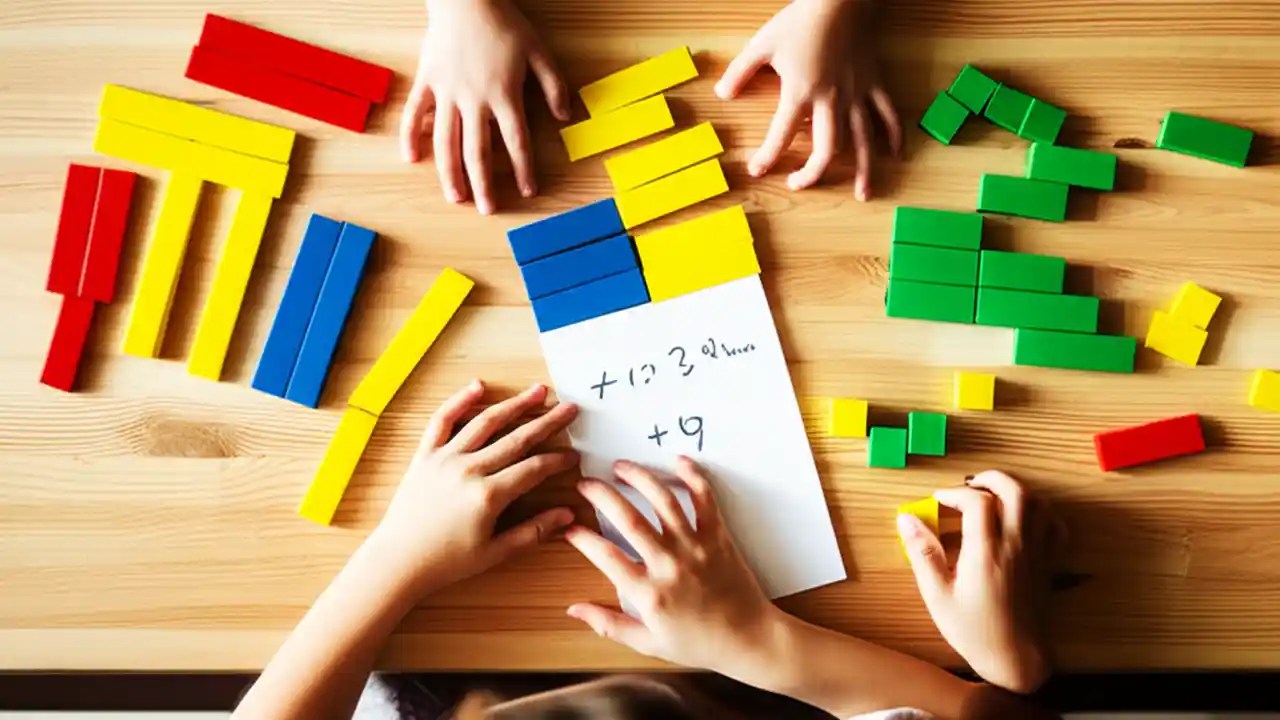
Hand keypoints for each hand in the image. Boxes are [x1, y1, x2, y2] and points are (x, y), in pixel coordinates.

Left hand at [367, 380, 578, 596]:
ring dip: (515, 404)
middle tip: (570, 408)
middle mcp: (468, 470)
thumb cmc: (446, 562)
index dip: (558, 461)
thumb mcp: (495, 553)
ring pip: (486, 422)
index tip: (574, 455)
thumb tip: (568, 515)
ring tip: (538, 391)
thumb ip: (533, 532)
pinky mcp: (425, 455)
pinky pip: (442, 421)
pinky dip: (459, 401)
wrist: (397, 560)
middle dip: (548, 422)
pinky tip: (478, 386)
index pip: (534, 469)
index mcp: (488, 496)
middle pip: (517, 439)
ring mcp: (445, 459)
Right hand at [401, 0, 569, 213]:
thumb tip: (565, 117)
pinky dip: (410, 136)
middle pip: (478, 151)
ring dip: (449, 172)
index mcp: (504, 95)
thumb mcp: (538, 51)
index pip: (517, 142)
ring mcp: (446, 93)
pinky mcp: (427, 82)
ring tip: (455, 197)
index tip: (528, 191)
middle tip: (488, 209)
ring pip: (446, 141)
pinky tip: (411, 159)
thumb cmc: (504, 24)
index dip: (523, 169)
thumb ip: (553, 85)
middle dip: (484, 184)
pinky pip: (414, 114)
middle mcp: (474, 100)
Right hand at [564, 458, 780, 675]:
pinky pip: (704, 499)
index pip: (605, 556)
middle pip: (628, 519)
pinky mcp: (718, 537)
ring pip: (663, 501)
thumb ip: (609, 624)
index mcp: (648, 594)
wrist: (748, 639)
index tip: (570, 528)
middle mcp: (669, 565)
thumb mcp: (648, 642)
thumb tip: (573, 610)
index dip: (582, 538)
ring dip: (639, 477)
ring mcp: (695, 548)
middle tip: (585, 484)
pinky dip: (692, 476)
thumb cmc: (698, 644)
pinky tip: (677, 462)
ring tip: (620, 467)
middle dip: (601, 495)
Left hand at [715, 0, 899, 199]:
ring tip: (863, 194)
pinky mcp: (875, 83)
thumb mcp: (762, 44)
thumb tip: (722, 94)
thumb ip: (740, 72)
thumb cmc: (801, 20)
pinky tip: (895, 155)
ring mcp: (857, 93)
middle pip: (827, 149)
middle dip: (813, 173)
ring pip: (863, 140)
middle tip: (799, 185)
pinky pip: (887, 114)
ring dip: (863, 169)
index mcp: (801, 92)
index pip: (781, 134)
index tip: (757, 170)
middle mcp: (831, 100)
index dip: (767, 156)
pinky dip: (894, 135)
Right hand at [898, 471, 1064, 693]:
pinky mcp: (1049, 564)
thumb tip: (906, 520)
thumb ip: (922, 553)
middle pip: (1014, 490)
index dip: (955, 493)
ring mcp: (1037, 553)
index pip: (977, 501)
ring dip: (1015, 490)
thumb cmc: (974, 631)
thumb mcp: (937, 595)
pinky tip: (1023, 518)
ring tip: (994, 495)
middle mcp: (1016, 546)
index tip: (939, 500)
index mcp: (987, 552)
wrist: (1015, 660)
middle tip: (969, 484)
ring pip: (1037, 503)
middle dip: (990, 478)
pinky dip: (1041, 512)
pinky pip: (1055, 526)